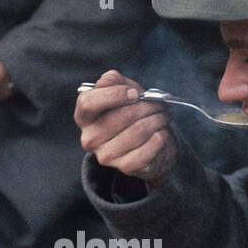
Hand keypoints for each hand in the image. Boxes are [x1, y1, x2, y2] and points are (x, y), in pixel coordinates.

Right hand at [75, 69, 177, 183]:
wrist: (146, 144)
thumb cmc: (131, 113)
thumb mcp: (121, 92)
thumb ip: (113, 81)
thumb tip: (110, 80)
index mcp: (84, 117)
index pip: (88, 103)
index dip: (113, 95)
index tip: (134, 93)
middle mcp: (90, 138)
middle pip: (121, 116)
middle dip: (147, 106)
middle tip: (159, 104)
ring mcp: (106, 156)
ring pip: (138, 131)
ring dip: (157, 120)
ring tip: (163, 116)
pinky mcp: (125, 167)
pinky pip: (149, 148)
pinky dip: (160, 137)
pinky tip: (161, 133)